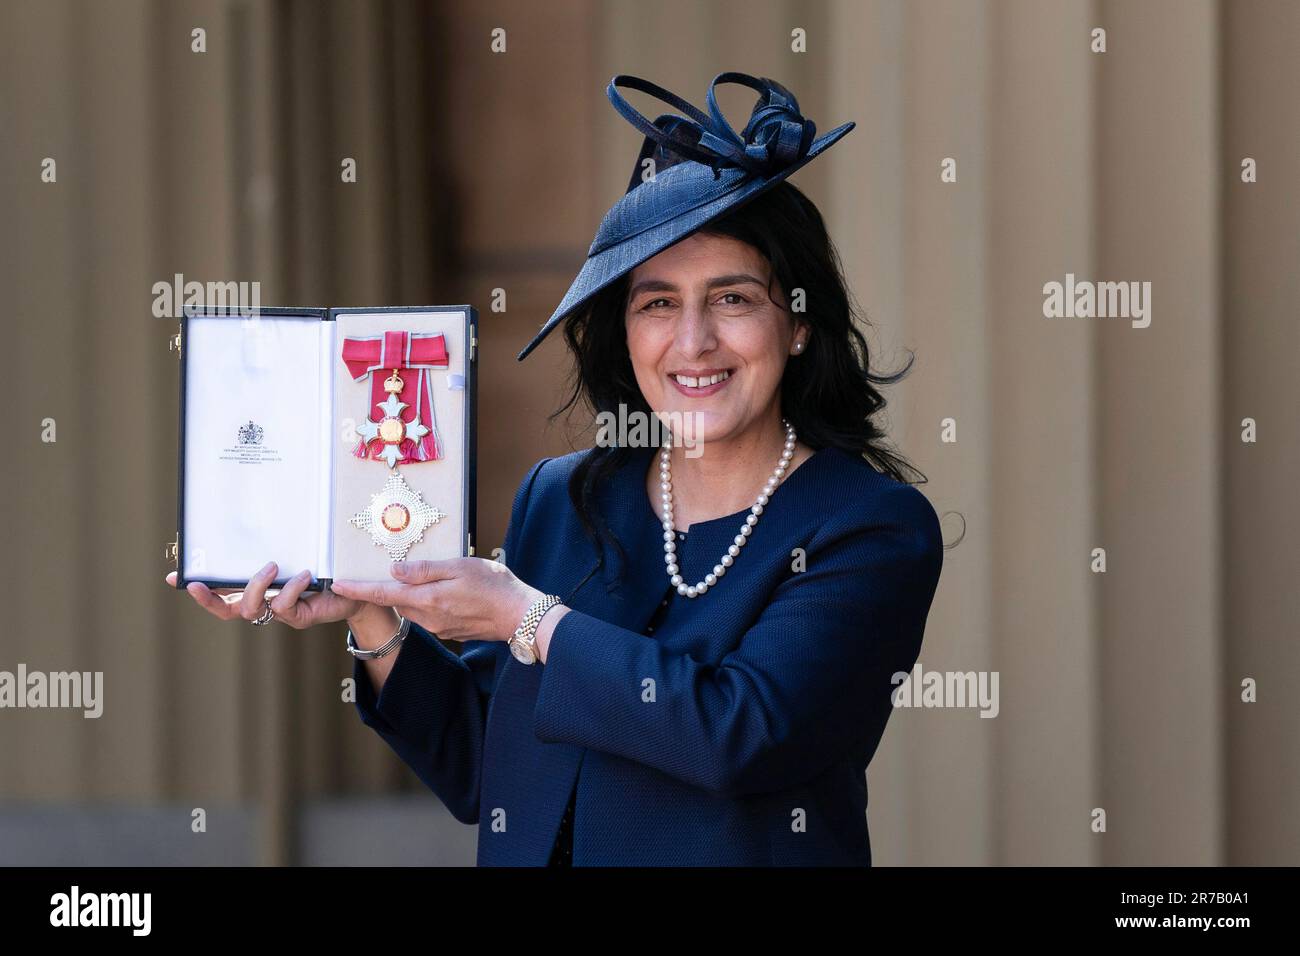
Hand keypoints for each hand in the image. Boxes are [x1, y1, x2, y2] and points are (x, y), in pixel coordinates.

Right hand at [165, 560, 374, 628]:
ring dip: (256, 587)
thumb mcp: (296, 549)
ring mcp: (280, 612)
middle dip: (210, 598)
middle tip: (200, 584)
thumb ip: (276, 541)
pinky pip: (285, 607)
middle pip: (227, 609)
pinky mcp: (300, 618)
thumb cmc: (323, 564)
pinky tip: (304, 574)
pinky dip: (291, 589)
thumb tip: (254, 513)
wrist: (358, 585)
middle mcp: (265, 602)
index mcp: (258, 586)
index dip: (199, 587)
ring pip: (253, 610)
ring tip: (271, 566)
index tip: (175, 577)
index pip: (221, 591)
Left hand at [330, 557, 542, 642]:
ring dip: (407, 595)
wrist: (520, 615)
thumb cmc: (494, 586)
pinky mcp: (450, 630)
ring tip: (413, 577)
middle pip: (396, 601)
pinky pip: (428, 615)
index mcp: (428, 600)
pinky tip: (439, 591)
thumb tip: (394, 570)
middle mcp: (429, 618)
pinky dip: (425, 602)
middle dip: (384, 588)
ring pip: (412, 608)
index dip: (359, 589)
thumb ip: (425, 570)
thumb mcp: (460, 566)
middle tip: (378, 569)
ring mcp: (440, 627)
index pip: (384, 594)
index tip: (338, 584)